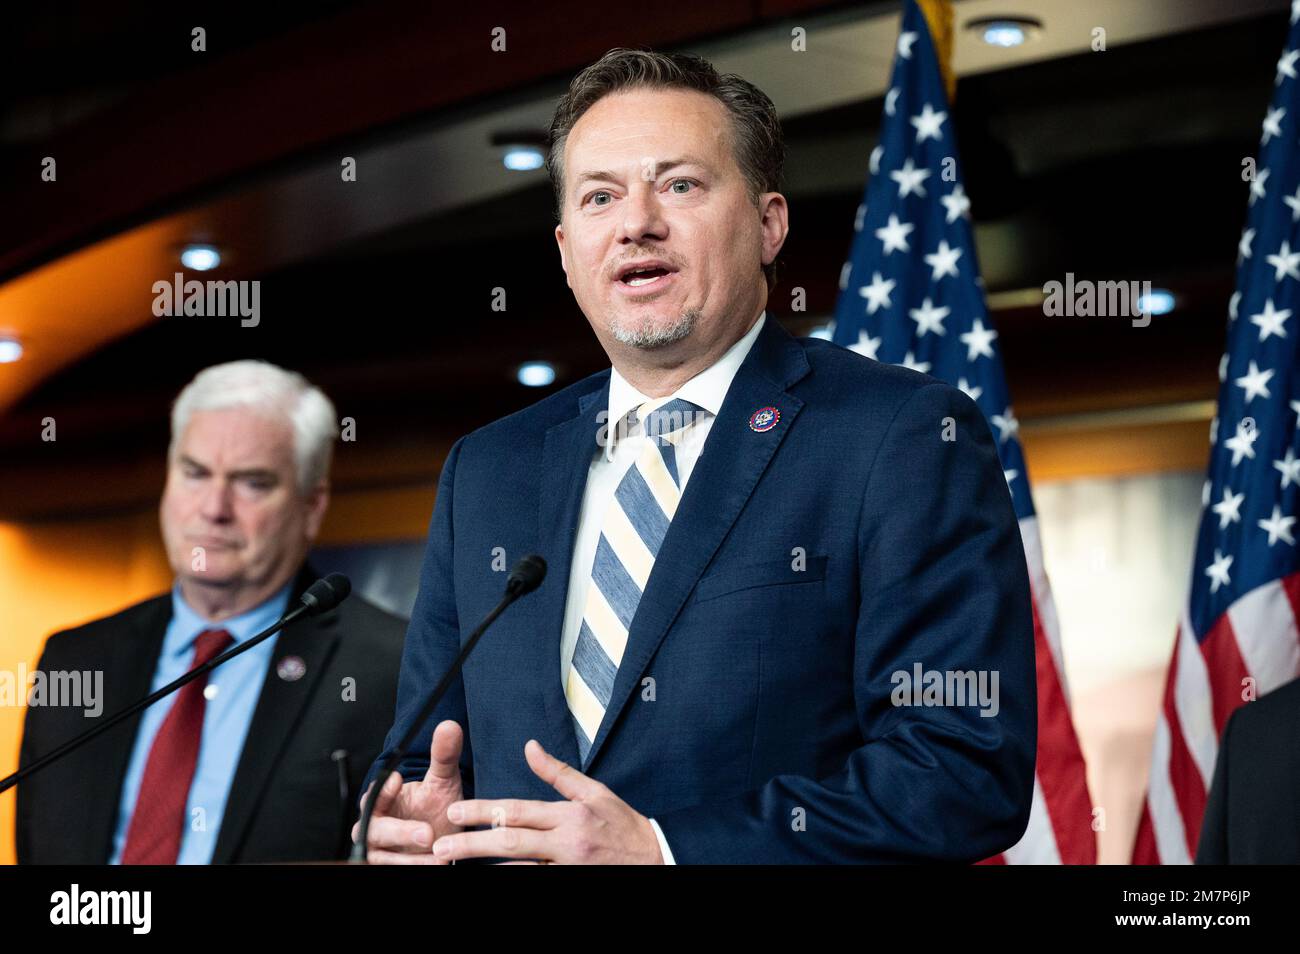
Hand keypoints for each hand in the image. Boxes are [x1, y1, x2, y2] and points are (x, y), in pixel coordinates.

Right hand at [351, 719, 464, 863]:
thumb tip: (449, 726)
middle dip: (400, 832)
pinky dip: (414, 868)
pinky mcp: (389, 866)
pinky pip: (392, 870)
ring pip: (383, 858)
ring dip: (409, 859)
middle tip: (427, 833)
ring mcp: (380, 851)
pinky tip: (437, 865)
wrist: (444, 837)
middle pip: (374, 830)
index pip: (373, 794)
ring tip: (438, 859)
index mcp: (383, 801)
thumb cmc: (436, 807)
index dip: (382, 789)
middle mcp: (376, 827)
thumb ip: (443, 756)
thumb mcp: (444, 781)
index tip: (396, 779)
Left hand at [430, 739, 663, 864]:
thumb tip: (530, 747)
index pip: (518, 811)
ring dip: (485, 868)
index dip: (484, 811)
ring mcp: (567, 869)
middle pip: (510, 843)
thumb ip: (557, 773)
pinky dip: (512, 879)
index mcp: (569, 816)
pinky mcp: (570, 884)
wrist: (655, 859)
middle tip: (441, 845)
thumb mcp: (594, 792)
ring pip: (518, 870)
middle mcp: (566, 844)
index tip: (456, 812)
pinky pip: (535, 883)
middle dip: (471, 844)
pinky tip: (491, 877)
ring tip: (453, 864)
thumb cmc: (623, 825)